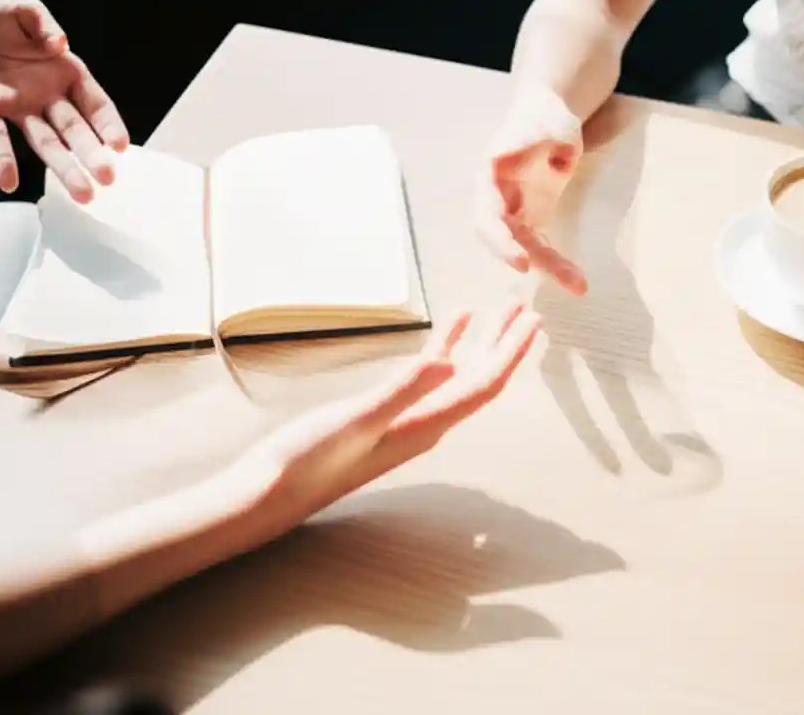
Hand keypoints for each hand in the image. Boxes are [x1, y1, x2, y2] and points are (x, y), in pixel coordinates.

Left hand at [0, 0, 127, 201]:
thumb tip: (59, 44)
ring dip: (63, 168)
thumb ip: (42, 22)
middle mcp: (46, 96)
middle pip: (75, 130)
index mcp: (63, 72)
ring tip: (83, 194)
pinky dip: (3, 160)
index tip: (119, 147)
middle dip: (92, 155)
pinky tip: (8, 182)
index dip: (108, 124)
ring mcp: (19, 109)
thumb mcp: (22, 8)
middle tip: (107, 178)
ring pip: (46, 142)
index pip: (94, 103)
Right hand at [235, 304, 541, 536]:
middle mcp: (426, 426)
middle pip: (479, 381)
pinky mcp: (385, 418)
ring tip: (498, 313)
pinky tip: (447, 332)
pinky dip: (441, 351)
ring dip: (480, 346)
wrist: (270, 493)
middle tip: (529, 310)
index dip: (511, 353)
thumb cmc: (308, 460)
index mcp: (426, 426)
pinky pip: (426, 379)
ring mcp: (407, 422)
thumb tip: (452, 364)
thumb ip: (403, 391)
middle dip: (506, 346)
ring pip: (457, 378)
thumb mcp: (356, 419)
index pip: (483, 386)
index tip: (534, 322)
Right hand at [477, 89, 587, 294]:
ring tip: (579, 286)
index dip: (501, 242)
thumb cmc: (542, 115)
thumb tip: (560, 161)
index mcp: (490, 177)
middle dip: (527, 264)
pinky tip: (577, 281)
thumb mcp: (548, 122)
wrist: (546, 114)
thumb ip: (551, 140)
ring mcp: (514, 212)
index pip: (488, 217)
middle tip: (561, 281)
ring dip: (550, 269)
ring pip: (525, 248)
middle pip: (503, 241)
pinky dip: (558, 263)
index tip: (521, 262)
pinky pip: (542, 247)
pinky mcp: (532, 219)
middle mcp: (496, 200)